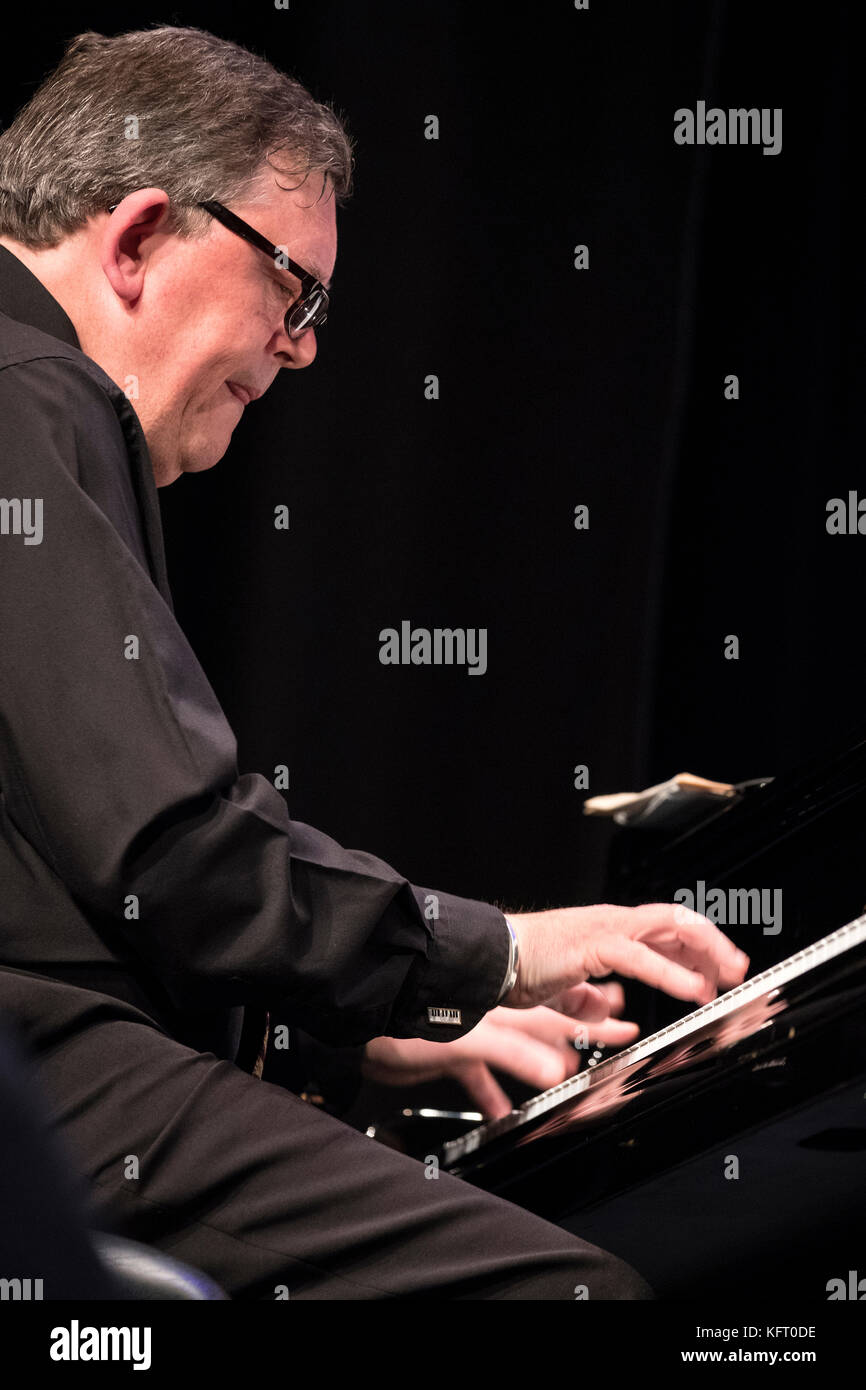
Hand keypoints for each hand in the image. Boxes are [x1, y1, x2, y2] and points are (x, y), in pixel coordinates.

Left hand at [361, 983, 639, 1119]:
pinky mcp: (453, 1056)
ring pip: (519, 1054)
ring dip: (541, 1067)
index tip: (621, 1019)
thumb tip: (554, 1072)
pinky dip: (494, 1095)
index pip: (558, 1016)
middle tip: (612, 1033)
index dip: (591, 1019)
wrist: (361, 1026)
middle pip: (547, 1030)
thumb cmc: (406, 1023)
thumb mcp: (469, 1044)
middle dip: (580, 1035)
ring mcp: (474, 1036)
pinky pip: (482, 1078)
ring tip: (565, 1076)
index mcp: (505, 1011)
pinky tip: (501, 1111)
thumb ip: (513, 1056)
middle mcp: (494, 1019)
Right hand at [501, 902, 749, 1011]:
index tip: (718, 971)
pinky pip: (641, 957)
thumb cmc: (516, 968)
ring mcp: (605, 930)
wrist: (487, 959)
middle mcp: (612, 923)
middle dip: (713, 945)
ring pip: (670, 927)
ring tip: (724, 978)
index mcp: (608, 931)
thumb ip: (584, 998)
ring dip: (704, 952)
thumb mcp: (562, 991)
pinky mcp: (592, 945)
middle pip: (678, 921)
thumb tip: (602, 1009)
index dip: (696, 948)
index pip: (665, 929)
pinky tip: (693, 990)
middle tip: (736, 971)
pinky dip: (672, 973)